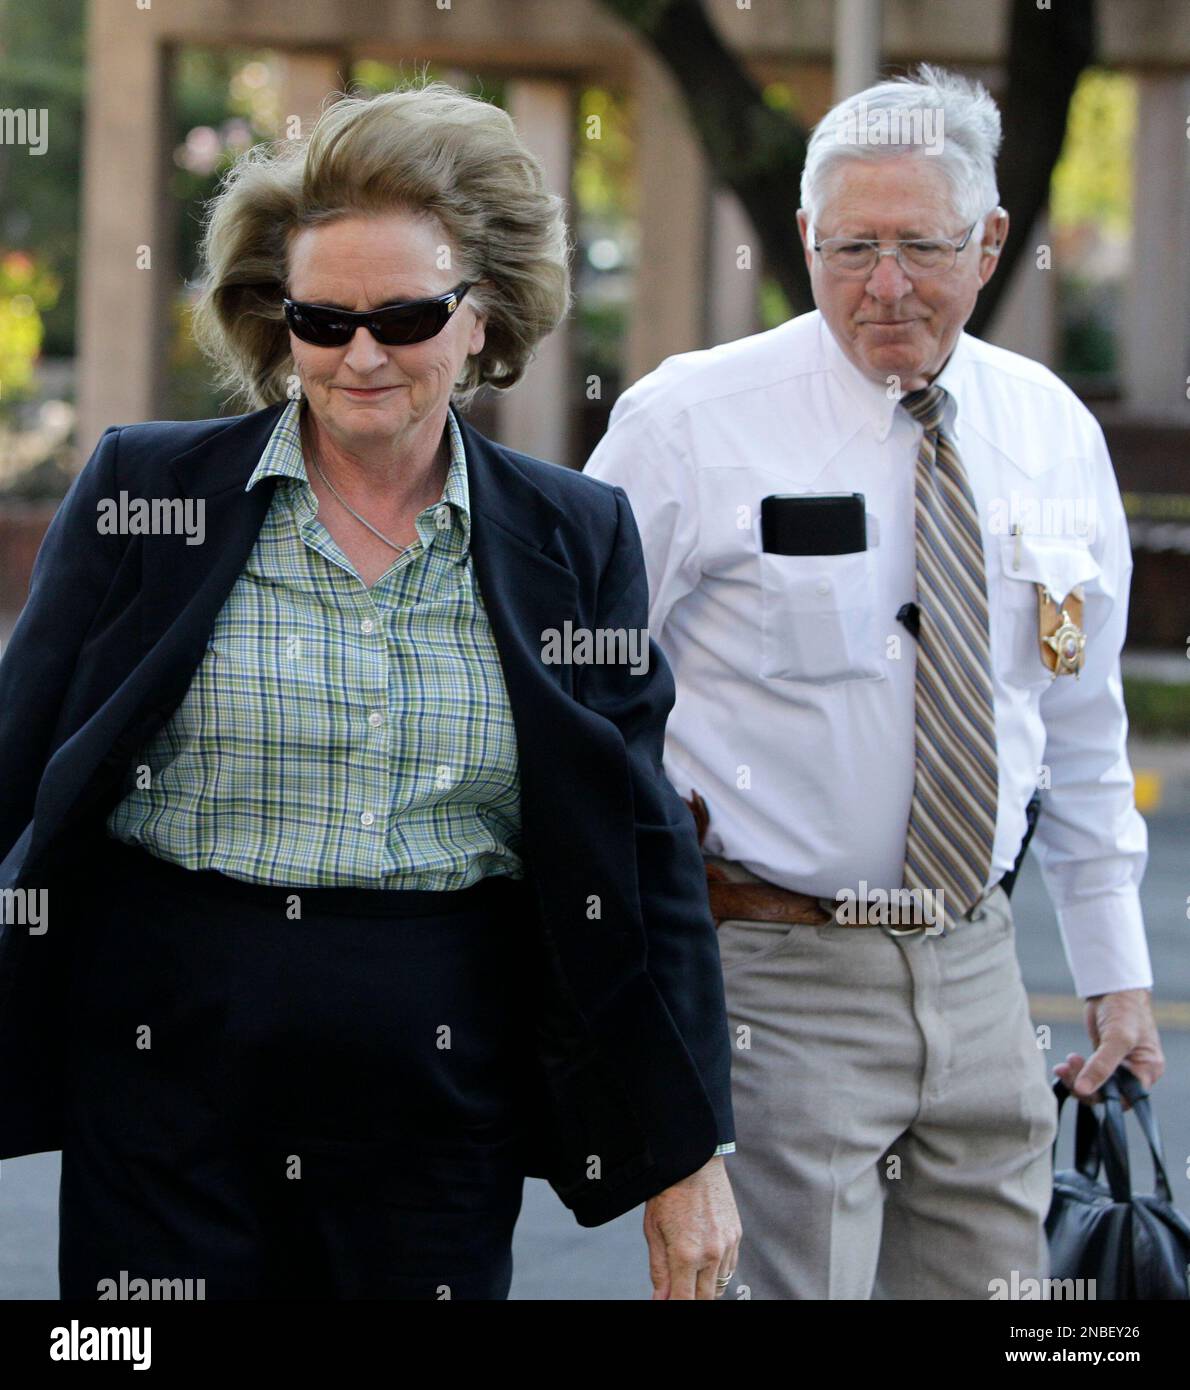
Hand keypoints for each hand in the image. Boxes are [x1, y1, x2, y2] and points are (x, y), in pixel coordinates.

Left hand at [643, 1154, 740, 1299]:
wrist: (694, 1160)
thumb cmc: (668, 1191)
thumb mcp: (653, 1229)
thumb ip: (659, 1268)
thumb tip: (660, 1299)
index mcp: (686, 1254)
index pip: (684, 1300)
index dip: (674, 1306)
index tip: (668, 1302)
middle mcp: (711, 1253)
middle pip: (704, 1298)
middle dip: (690, 1300)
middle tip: (678, 1291)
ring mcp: (727, 1244)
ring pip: (719, 1285)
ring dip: (704, 1287)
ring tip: (689, 1276)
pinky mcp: (736, 1235)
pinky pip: (730, 1267)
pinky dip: (717, 1272)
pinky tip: (704, 1263)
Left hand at [1053, 987, 1163, 1104]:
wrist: (1112, 988)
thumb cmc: (1124, 1010)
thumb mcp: (1117, 1038)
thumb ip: (1101, 1066)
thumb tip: (1084, 1090)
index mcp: (1147, 1071)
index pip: (1126, 1099)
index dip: (1103, 1098)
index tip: (1081, 1086)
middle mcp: (1135, 1072)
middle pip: (1108, 1094)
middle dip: (1085, 1085)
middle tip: (1067, 1069)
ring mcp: (1118, 1066)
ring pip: (1095, 1086)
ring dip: (1076, 1079)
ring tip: (1064, 1066)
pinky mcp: (1102, 1059)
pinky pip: (1088, 1075)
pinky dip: (1075, 1072)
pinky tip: (1063, 1066)